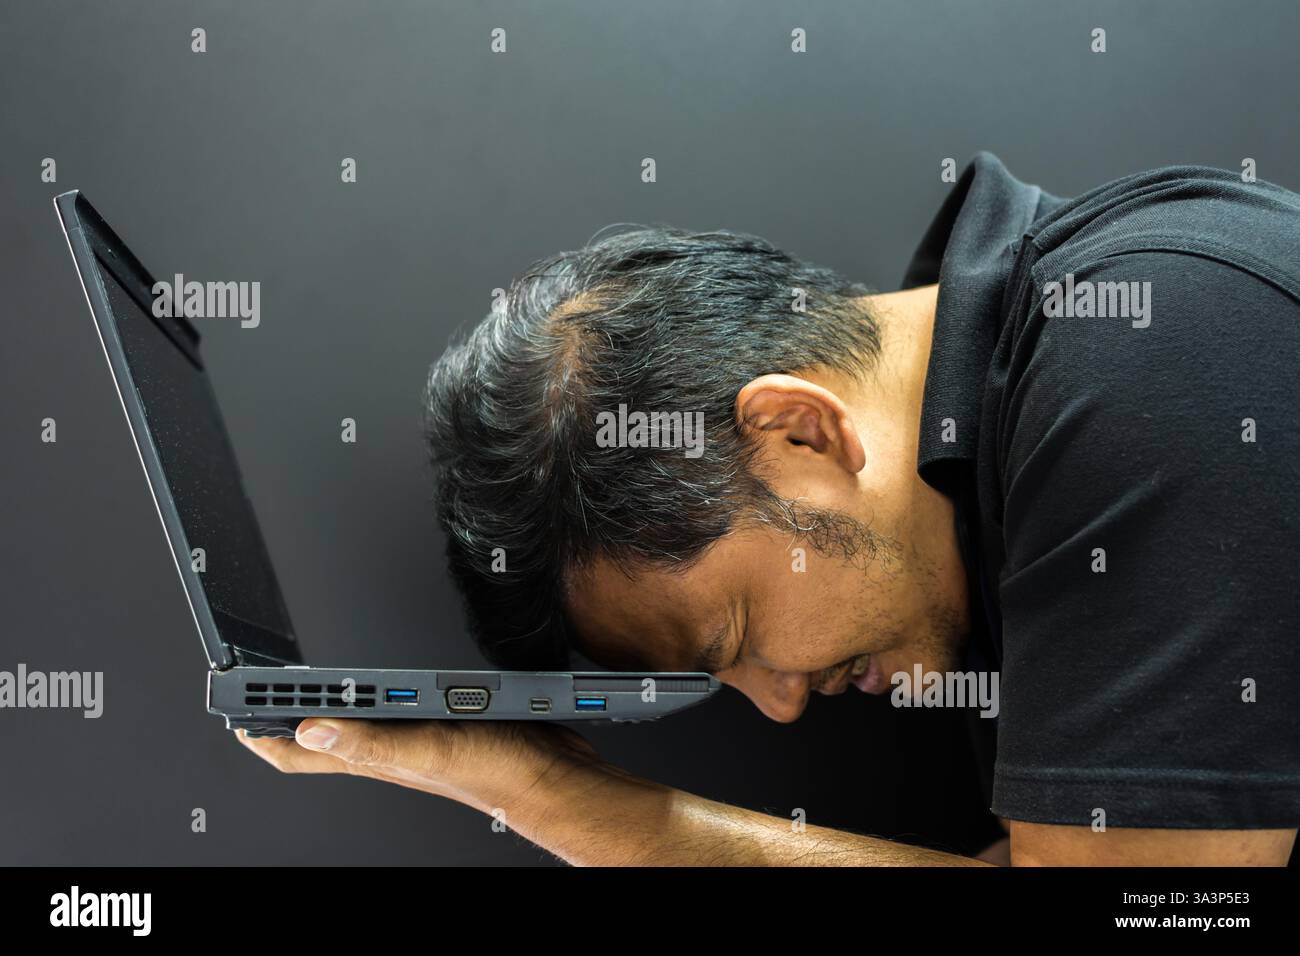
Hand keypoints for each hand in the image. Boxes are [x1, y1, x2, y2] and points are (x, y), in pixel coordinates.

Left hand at [237, 717, 600, 813]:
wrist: (552, 774)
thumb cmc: (498, 772)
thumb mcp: (425, 751)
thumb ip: (370, 740)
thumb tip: (307, 727)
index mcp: (375, 752)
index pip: (301, 750)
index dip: (263, 732)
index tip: (234, 712)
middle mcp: (388, 746)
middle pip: (323, 731)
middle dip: (287, 712)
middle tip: (260, 690)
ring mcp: (414, 734)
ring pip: (359, 717)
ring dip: (331, 700)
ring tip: (305, 685)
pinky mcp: (443, 720)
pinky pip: (398, 704)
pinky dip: (383, 690)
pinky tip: (388, 680)